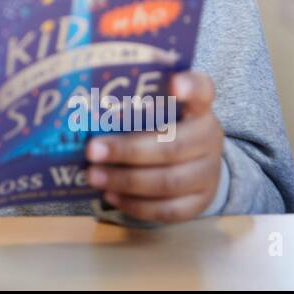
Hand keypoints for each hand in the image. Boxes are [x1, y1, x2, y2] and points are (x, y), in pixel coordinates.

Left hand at [85, 71, 223, 222]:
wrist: (198, 165)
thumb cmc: (165, 129)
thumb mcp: (158, 111)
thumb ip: (135, 105)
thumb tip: (84, 106)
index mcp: (198, 107)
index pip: (202, 90)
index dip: (190, 87)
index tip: (174, 84)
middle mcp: (208, 138)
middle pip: (172, 146)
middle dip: (128, 150)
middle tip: (92, 150)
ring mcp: (208, 173)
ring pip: (168, 182)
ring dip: (126, 180)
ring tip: (93, 176)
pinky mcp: (200, 202)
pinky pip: (168, 209)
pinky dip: (136, 204)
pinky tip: (111, 195)